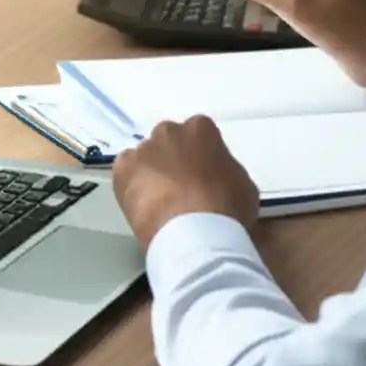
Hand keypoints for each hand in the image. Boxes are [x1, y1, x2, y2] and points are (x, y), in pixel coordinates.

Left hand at [112, 116, 258, 250]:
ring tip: (162, 201)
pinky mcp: (122, 170)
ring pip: (147, 157)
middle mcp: (169, 132)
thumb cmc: (226, 209)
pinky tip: (144, 203)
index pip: (199, 134)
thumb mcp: (243, 184)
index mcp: (200, 129)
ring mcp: (143, 150)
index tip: (204, 174)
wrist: (194, 235)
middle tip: (182, 187)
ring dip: (153, 172)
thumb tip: (214, 175)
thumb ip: (225, 170)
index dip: (202, 156)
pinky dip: (133, 183)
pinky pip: (127, 171)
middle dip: (174, 159)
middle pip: (169, 141)